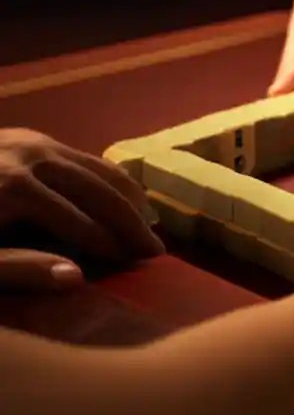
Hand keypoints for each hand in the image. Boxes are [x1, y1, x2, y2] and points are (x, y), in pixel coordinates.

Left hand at [0, 129, 163, 288]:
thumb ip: (18, 268)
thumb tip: (77, 278)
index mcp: (15, 188)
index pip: (79, 222)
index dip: (111, 245)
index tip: (139, 264)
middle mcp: (34, 157)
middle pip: (98, 190)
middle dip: (131, 221)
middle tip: (157, 248)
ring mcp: (34, 141)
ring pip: (98, 168)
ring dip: (129, 197)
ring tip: (149, 223)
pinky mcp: (32, 137)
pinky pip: (83, 158)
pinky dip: (109, 178)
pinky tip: (121, 196)